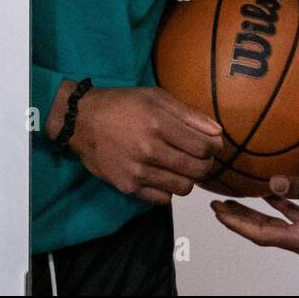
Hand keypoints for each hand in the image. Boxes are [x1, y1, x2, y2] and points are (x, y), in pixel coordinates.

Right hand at [55, 83, 224, 204]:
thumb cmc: (122, 104)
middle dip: (206, 164)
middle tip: (200, 158)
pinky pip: (163, 199)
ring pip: (183, 188)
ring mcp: (138, 172)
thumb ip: (188, 114)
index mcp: (159, 124)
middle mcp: (149, 150)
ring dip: (188, 179)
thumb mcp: (156, 97)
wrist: (82, 121)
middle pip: (197, 170)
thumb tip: (217, 131)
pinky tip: (163, 175)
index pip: (203, 147)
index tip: (212, 145)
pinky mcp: (128, 187)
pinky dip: (168, 190)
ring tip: (182, 167)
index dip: (214, 148)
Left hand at [209, 175, 298, 257]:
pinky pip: (289, 217)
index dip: (238, 224)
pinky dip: (275, 206)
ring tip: (232, 199)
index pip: (262, 235)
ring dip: (253, 213)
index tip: (218, 212)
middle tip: (216, 205)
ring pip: (273, 225)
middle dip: (238, 220)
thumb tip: (271, 184)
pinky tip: (266, 192)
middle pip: (263, 232)